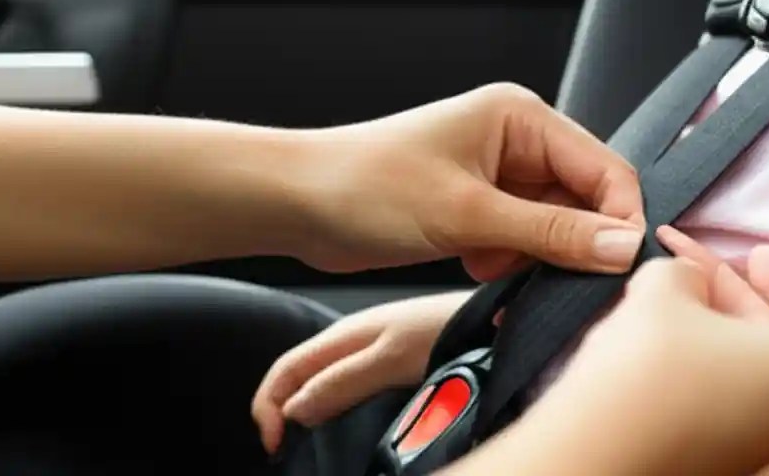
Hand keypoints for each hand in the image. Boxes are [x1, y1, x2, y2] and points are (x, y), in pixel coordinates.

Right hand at [251, 291, 469, 454]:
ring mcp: (378, 351)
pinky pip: (358, 390)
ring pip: (328, 387)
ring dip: (316, 416)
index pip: (285, 371)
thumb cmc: (453, 325)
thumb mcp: (392, 357)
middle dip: (286, 415)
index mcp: (344, 334)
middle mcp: (356, 341)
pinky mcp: (401, 363)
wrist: (501, 315)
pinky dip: (345, 411)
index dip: (267, 408)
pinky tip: (356, 427)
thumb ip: (342, 380)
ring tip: (315, 446)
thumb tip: (294, 410)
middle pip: (302, 381)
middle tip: (289, 453)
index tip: (275, 447)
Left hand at [291, 83, 644, 277]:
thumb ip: (552, 231)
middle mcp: (518, 139)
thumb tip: (623, 245)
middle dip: (571, 241)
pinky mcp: (482, 204)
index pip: (605, 169)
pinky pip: (525, 238)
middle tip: (547, 274)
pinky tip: (473, 262)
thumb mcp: (468, 214)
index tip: (618, 269)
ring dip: (534, 254)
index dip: (619, 219)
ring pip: (556, 224)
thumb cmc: (367, 187)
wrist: (298, 202)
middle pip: (585, 198)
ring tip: (490, 261)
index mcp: (522, 117)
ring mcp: (500, 172)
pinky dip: (509, 259)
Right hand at [488, 228, 768, 475]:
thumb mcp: (667, 289)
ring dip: (712, 324)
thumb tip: (687, 278)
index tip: (753, 251)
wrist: (597, 459)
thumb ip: (687, 271)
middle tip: (696, 263)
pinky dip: (704, 362)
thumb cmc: (650, 369)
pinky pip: (730, 399)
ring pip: (752, 368)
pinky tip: (658, 336)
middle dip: (733, 293)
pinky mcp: (730, 459)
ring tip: (662, 292)